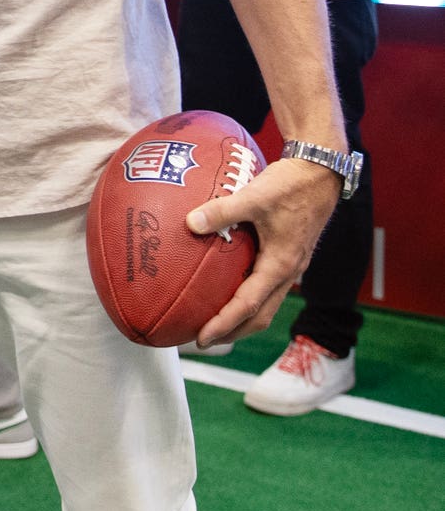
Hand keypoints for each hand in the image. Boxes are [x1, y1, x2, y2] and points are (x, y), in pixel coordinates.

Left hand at [184, 153, 341, 345]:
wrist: (321, 171)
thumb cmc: (291, 184)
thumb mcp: (254, 196)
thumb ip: (222, 210)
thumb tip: (189, 223)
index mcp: (281, 265)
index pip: (248, 305)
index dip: (224, 324)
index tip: (201, 338)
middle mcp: (288, 271)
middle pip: (260, 315)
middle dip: (232, 331)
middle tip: (201, 338)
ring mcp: (290, 264)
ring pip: (265, 302)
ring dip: (240, 316)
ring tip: (211, 319)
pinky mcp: (288, 254)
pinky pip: (265, 283)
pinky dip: (246, 294)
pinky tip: (223, 283)